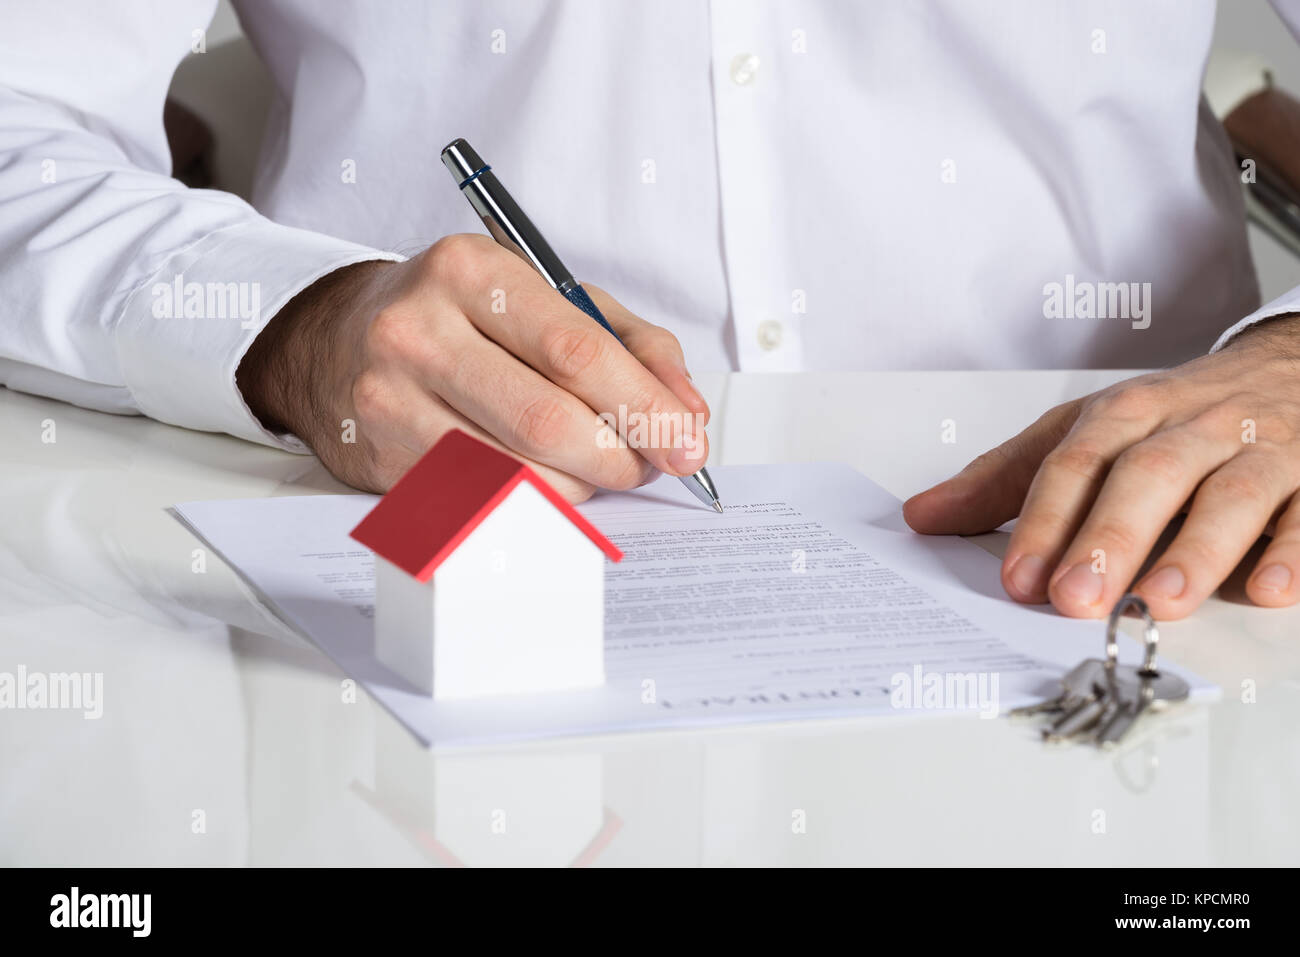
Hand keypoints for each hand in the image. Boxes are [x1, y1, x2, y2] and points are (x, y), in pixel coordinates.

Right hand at [237, 234, 708, 498]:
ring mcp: (392, 401)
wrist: (337, 339)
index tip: (686, 440)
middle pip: (547, 420)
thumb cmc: (459, 315)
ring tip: (599, 466)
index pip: (576, 350)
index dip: (643, 405)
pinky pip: (485, 502)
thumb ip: (629, 344)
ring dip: (582, 485)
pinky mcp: (384, 461)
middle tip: (651, 465)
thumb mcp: (546, 296)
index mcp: (471, 272)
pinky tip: (551, 480)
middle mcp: (420, 332)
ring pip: (517, 473)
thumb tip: (686, 411)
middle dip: (621, 456)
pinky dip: (538, 503)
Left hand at [903, 315, 1299, 618]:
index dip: (1045, 520)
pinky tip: (1268, 590)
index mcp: (1125, 414)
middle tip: (1076, 598)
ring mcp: (1260, 448)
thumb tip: (922, 517)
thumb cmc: (1174, 414)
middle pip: (1148, 475)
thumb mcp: (1086, 430)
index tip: (1017, 579)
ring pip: (1231, 492)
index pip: (1075, 463)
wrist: (1292, 365)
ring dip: (1197, 549)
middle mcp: (1190, 426)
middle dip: (1110, 536)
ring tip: (1158, 601)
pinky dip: (1293, 549)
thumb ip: (1007, 477)